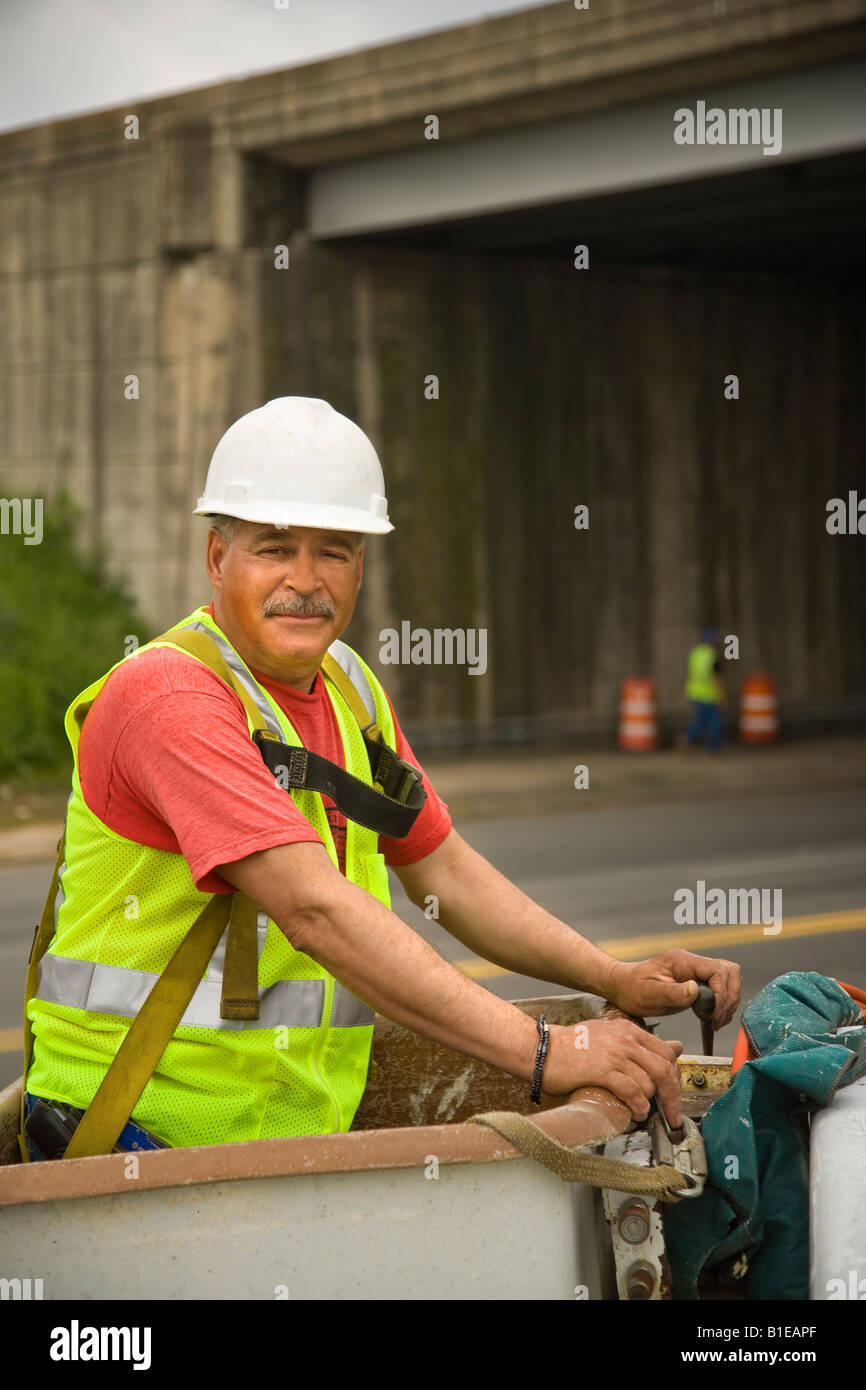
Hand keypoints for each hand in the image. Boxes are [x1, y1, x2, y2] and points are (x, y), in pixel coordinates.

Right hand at [543, 1018, 683, 1129]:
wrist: (543, 1049)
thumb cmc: (572, 1045)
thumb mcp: (610, 1035)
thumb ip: (640, 1043)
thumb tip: (675, 1048)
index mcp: (629, 1030)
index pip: (667, 1054)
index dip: (674, 1078)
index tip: (673, 1094)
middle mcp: (626, 1040)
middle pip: (664, 1069)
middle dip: (673, 1096)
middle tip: (672, 1114)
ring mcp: (615, 1055)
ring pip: (650, 1082)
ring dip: (651, 1103)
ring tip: (644, 1111)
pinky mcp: (602, 1071)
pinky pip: (632, 1092)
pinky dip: (638, 1106)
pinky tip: (636, 1113)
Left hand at [609, 950, 740, 1028]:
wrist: (623, 987)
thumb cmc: (632, 989)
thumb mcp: (648, 994)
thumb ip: (672, 993)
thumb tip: (695, 990)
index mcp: (681, 961)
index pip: (716, 970)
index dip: (721, 993)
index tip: (713, 1014)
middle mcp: (692, 963)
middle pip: (728, 971)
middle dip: (729, 997)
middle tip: (717, 1019)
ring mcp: (695, 971)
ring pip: (729, 978)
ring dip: (728, 1001)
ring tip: (715, 1021)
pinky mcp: (697, 981)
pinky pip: (721, 987)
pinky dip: (723, 1003)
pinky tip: (712, 1018)